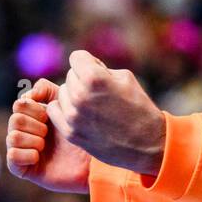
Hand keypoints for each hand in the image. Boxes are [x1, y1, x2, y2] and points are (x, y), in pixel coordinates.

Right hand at [6, 79, 90, 192]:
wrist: (92, 160)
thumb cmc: (82, 133)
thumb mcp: (67, 104)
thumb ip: (47, 90)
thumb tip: (27, 95)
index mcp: (33, 116)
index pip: (19, 104)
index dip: (33, 108)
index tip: (49, 115)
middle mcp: (25, 132)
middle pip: (15, 120)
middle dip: (35, 125)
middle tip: (48, 132)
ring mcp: (23, 150)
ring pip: (12, 137)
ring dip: (32, 140)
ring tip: (45, 145)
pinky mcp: (22, 168)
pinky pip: (12, 156)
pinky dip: (26, 155)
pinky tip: (38, 157)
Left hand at [47, 50, 165, 175]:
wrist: (146, 143)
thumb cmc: (138, 106)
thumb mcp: (125, 77)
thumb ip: (99, 68)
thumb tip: (82, 67)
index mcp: (94, 78)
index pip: (76, 57)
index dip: (89, 63)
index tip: (98, 72)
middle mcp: (80, 96)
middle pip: (70, 75)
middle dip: (83, 80)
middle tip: (100, 93)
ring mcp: (73, 116)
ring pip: (62, 93)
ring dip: (74, 96)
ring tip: (93, 105)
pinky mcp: (70, 132)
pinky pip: (55, 111)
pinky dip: (64, 110)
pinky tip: (79, 114)